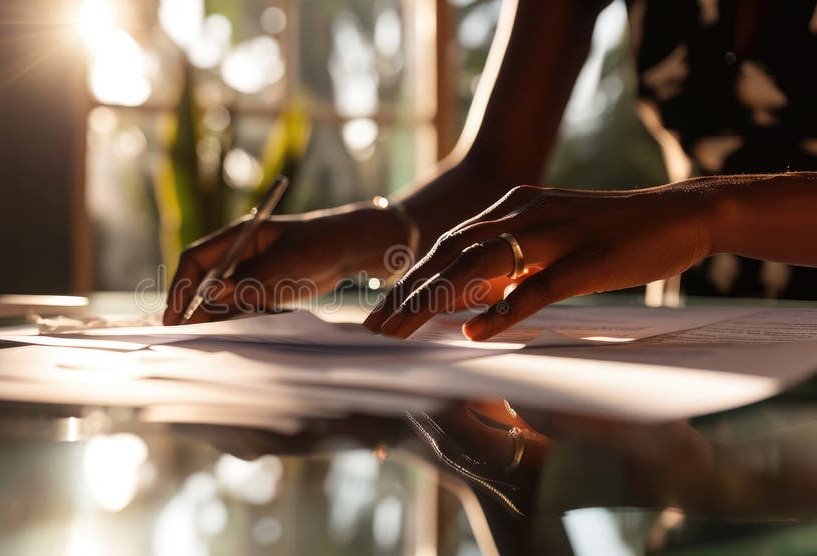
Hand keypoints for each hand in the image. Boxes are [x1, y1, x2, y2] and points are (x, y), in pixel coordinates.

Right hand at [164, 205, 403, 324]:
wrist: (352, 249)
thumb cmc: (320, 245)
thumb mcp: (285, 264)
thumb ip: (249, 281)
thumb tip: (213, 296)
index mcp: (239, 236)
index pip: (196, 259)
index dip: (181, 286)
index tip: (174, 312)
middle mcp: (239, 254)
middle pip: (203, 281)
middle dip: (189, 306)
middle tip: (178, 335)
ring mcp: (251, 273)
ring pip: (219, 298)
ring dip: (208, 318)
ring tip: (197, 342)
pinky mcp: (264, 289)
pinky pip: (239, 307)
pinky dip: (229, 321)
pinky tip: (222, 337)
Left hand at [364, 183, 717, 339]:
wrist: (682, 214)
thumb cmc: (614, 235)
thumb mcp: (551, 244)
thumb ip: (512, 265)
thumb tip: (472, 297)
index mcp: (512, 210)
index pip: (447, 247)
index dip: (410, 280)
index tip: (381, 311)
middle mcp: (522, 214)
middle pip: (450, 255)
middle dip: (407, 293)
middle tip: (374, 328)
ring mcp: (554, 235)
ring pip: (479, 267)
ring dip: (434, 301)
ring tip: (403, 331)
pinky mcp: (585, 260)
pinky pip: (536, 287)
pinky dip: (503, 310)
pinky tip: (474, 333)